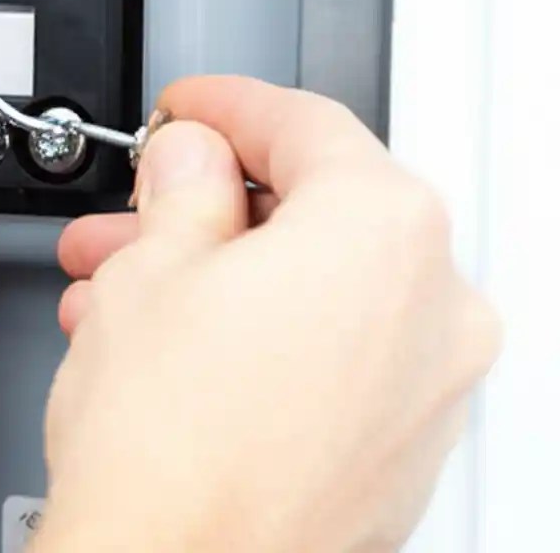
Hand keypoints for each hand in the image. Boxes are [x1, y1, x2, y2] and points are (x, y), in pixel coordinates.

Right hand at [34, 77, 500, 551]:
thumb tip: (193, 158)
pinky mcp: (397, 452)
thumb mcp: (149, 264)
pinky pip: (327, 358)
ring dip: (216, 277)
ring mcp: (427, 390)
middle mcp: (437, 308)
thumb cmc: (165, 449)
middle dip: (202, 207)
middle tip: (136, 209)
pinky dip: (257, 337)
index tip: (185, 111)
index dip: (222, 106)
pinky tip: (172, 348)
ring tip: (123, 291)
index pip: (304, 125)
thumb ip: (182, 183)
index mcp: (385, 231)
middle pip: (313, 213)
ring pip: (312, 291)